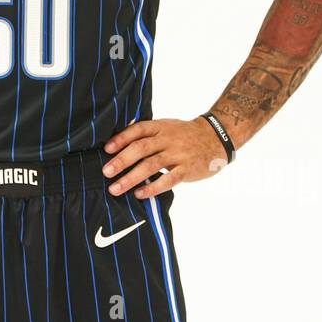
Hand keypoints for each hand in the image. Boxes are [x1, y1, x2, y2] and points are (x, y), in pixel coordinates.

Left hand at [101, 117, 228, 197]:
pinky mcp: (187, 169)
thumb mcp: (166, 127)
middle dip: (121, 160)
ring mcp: (178, 154)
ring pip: (151, 165)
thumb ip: (146, 134)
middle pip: (141, 148)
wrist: (216, 138)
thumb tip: (116, 143)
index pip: (137, 130)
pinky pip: (168, 179)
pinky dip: (152, 188)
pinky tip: (139, 194)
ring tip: (115, 188)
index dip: (121, 138)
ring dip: (131, 178)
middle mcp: (167, 139)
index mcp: (160, 127)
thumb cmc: (184, 134)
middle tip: (105, 172)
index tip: (106, 149)